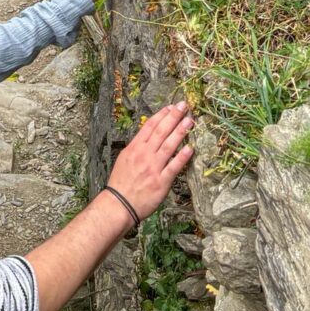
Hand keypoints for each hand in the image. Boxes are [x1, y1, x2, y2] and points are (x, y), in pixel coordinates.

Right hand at [106, 103, 193, 221]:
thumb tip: (148, 136)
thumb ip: (137, 147)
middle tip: (183, 106)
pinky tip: (190, 148)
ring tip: (189, 121)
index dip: (161, 115)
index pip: (150, 126)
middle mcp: (144, 155)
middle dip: (173, 117)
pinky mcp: (161, 182)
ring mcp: (153, 168)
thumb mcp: (124, 158)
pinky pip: (174, 167)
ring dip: (180, 132)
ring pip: (169, 145)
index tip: (170, 107)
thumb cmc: (120, 182)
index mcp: (134, 148)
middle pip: (161, 131)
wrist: (119, 204)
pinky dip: (182, 157)